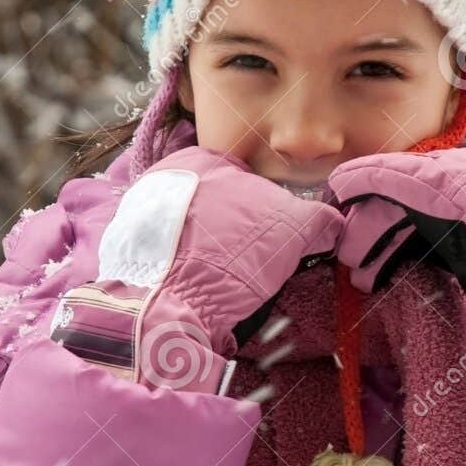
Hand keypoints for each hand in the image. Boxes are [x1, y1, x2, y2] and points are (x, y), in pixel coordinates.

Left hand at [50, 147, 344, 387]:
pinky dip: (186, 268)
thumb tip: (335, 224)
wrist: (171, 306)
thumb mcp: (294, 229)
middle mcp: (162, 180)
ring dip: (213, 252)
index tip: (277, 241)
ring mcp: (141, 216)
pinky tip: (199, 288)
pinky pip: (171, 255)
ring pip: (196, 232)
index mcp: (199, 160)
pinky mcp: (130, 252)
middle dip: (240, 232)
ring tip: (226, 280)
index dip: (272, 213)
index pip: (250, 179)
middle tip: (254, 263)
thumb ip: (320, 217)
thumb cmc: (232, 255)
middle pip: (221, 205)